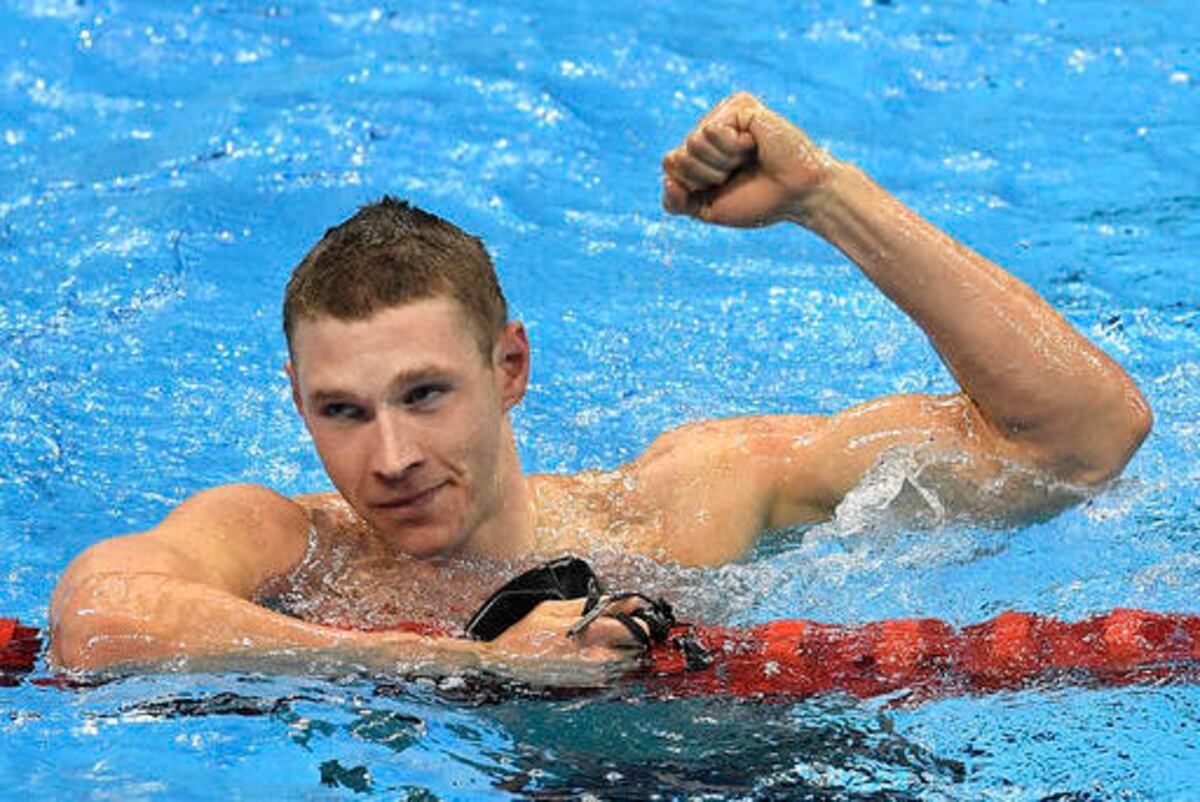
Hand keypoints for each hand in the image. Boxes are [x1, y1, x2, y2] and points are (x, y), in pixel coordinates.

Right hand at [479, 598, 648, 686]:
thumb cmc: (526, 635)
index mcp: (586, 634)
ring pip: (627, 662)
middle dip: (634, 634)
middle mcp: (593, 658)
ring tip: (608, 640)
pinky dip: (613, 663)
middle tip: (624, 625)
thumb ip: (587, 605)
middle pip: (635, 647)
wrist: (506, 665)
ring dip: (624, 649)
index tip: (637, 613)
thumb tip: (614, 599)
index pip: (631, 628)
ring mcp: (592, 675)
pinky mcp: (587, 686)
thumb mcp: (553, 610)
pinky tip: (596, 653)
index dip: (639, 619)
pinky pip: (613, 674)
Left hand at [661, 92, 835, 227]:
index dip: (693, 186)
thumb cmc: (759, 201)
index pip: (670, 165)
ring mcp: (724, 114)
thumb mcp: (708, 209)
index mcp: (699, 152)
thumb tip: (665, 179)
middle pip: (677, 156)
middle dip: (706, 175)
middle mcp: (709, 129)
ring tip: (748, 159)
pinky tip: (754, 145)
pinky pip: (712, 131)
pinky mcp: (739, 105)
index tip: (723, 187)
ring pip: (692, 143)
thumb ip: (676, 202)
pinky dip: (732, 148)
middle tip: (739, 173)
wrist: (798, 196)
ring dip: (721, 163)